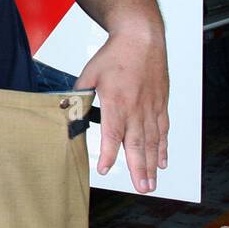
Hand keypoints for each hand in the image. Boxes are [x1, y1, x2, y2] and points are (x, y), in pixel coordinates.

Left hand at [74, 23, 168, 192]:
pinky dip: (162, 147)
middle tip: (141, 188)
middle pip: (138, 144)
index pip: (112, 134)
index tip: (105, 170)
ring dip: (152, 164)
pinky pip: (162, 130)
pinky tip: (161, 161)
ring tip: (151, 183)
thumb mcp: (89, 74)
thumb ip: (79, 95)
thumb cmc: (115, 55)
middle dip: (139, 169)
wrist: (142, 38)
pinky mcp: (160, 104)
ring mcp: (151, 108)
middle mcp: (137, 108)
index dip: (108, 153)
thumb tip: (66, 110)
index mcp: (117, 102)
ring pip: (152, 142)